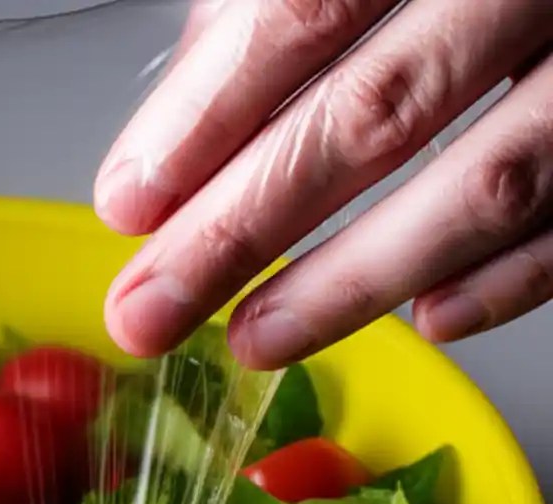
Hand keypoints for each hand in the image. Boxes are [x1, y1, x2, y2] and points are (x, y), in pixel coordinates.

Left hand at [95, 0, 551, 368]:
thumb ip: (265, 12)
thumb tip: (176, 123)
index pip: (301, 12)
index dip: (205, 116)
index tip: (131, 201)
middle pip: (376, 111)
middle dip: (243, 228)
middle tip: (153, 307)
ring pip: (489, 180)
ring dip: (354, 280)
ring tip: (256, 336)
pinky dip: (507, 276)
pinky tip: (425, 315)